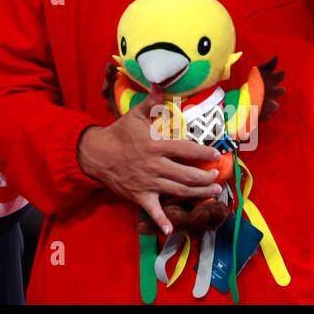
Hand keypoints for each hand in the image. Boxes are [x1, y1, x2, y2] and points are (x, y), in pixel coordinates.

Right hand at [77, 86, 223, 236]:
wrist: (96, 153)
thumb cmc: (118, 134)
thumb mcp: (133, 115)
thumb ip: (150, 101)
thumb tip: (161, 83)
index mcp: (155, 145)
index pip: (185, 150)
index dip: (203, 153)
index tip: (216, 155)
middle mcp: (154, 165)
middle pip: (186, 175)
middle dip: (206, 178)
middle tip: (217, 177)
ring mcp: (148, 183)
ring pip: (178, 191)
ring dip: (198, 193)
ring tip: (213, 192)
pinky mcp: (140, 196)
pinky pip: (152, 210)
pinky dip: (161, 221)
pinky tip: (172, 230)